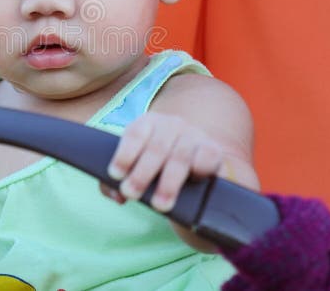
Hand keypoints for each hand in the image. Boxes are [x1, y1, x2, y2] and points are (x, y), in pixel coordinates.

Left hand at [103, 112, 223, 211]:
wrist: (192, 172)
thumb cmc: (156, 170)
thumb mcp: (136, 169)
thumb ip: (119, 182)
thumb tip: (117, 196)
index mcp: (148, 123)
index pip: (135, 134)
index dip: (124, 154)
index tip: (116, 175)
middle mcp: (171, 124)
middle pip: (156, 148)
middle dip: (142, 174)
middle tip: (132, 194)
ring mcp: (194, 135)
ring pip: (180, 157)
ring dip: (168, 182)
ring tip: (159, 205)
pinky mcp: (213, 149)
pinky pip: (207, 156)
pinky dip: (200, 167)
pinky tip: (194, 180)